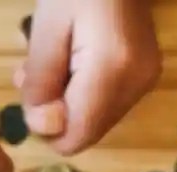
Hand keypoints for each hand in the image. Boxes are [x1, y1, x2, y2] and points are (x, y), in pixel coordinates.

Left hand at [16, 0, 161, 153]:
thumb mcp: (46, 28)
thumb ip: (42, 82)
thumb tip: (43, 127)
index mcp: (113, 72)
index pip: (75, 137)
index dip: (44, 125)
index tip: (31, 85)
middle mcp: (137, 85)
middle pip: (85, 133)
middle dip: (53, 111)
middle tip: (33, 71)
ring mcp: (146, 81)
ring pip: (94, 122)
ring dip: (65, 101)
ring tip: (50, 61)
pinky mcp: (145, 76)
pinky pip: (105, 105)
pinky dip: (82, 93)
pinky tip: (71, 61)